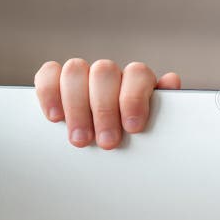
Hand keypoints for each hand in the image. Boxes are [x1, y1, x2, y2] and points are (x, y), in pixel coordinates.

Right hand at [34, 59, 180, 149]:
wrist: (111, 149)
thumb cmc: (133, 140)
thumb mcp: (153, 129)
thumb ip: (163, 108)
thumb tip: (171, 81)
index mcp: (137, 80)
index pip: (137, 73)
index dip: (133, 98)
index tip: (133, 128)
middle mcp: (110, 74)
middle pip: (104, 71)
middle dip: (104, 110)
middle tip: (107, 143)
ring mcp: (82, 74)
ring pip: (75, 70)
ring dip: (76, 106)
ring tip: (81, 140)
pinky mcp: (56, 81)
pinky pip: (49, 73)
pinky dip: (49, 92)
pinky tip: (55, 118)